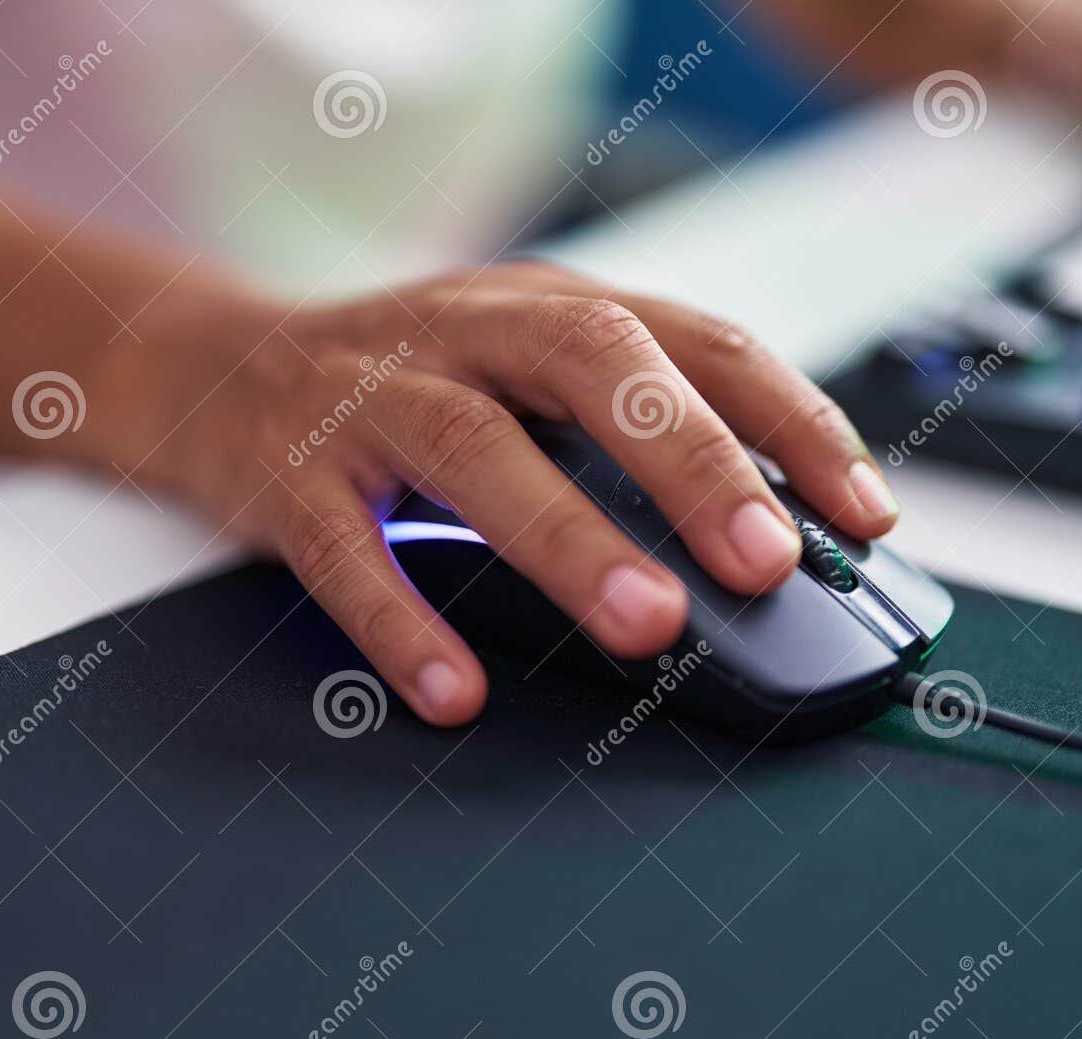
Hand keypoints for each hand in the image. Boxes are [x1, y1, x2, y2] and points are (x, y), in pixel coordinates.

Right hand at [83, 262, 898, 726]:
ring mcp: (371, 397)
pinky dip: (402, 622)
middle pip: (593, 367)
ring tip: (645, 623)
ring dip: (565, 536)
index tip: (861, 515)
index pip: (697, 343)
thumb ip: (627, 438)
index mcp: (550, 307)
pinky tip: (456, 688)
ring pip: (472, 448)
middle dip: (690, 462)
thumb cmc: (410, 384)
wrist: (220, 368)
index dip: (789, 423)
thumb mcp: (526, 376)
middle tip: (764, 559)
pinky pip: (345, 551)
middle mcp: (468, 332)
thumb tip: (766, 545)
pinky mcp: (288, 474)